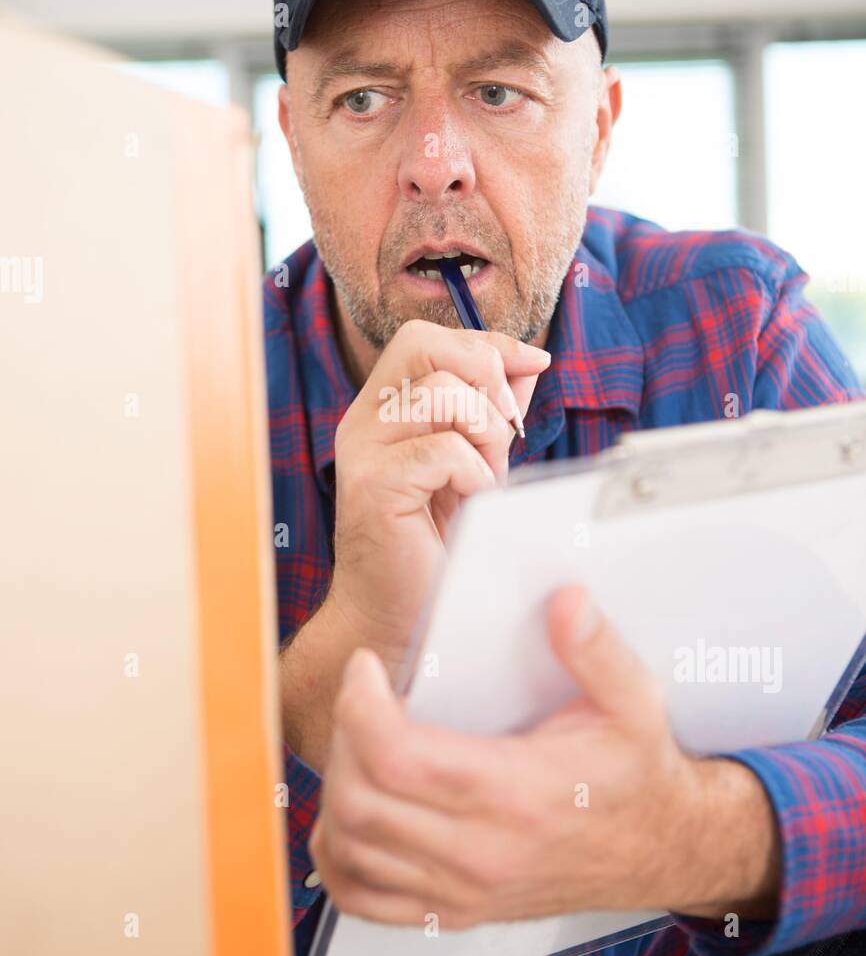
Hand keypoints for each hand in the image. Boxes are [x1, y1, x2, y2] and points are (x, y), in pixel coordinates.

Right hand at [280, 320, 548, 771]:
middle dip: (484, 379)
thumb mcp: (476, 463)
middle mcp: (363, 421)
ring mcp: (362, 452)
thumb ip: (494, 411)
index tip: (533, 364)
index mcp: (383, 408)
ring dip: (483, 435)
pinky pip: (441, 449)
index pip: (427, 339)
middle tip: (504, 435)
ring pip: (441, 396)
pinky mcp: (373, 487)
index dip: (486, 343)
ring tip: (482, 479)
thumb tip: (528, 362)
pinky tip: (469, 504)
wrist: (398, 617)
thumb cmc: (435, 545)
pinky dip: (472, 474)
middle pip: (425, 346)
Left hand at [310, 584, 705, 925]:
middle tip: (361, 699)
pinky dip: (337, 855)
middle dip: (342, 737)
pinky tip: (352, 811)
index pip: (396, 756)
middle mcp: (481, 852)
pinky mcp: (451, 911)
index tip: (364, 669)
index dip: (359, 704)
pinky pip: (361, 896)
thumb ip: (596, 649)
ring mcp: (462, 890)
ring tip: (360, 745)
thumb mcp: (635, 701)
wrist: (660, 850)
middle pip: (359, 802)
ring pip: (349, 849)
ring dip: (335, 791)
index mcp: (516, 794)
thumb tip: (565, 602)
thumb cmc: (637, 775)